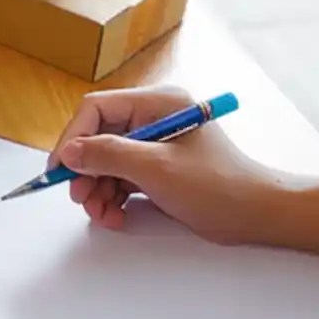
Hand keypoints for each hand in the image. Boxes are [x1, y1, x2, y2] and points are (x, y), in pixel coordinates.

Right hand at [48, 85, 280, 243]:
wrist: (257, 215)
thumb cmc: (217, 186)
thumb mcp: (157, 168)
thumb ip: (108, 155)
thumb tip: (69, 154)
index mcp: (157, 103)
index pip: (97, 109)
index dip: (73, 138)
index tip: (60, 169)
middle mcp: (153, 117)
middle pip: (97, 138)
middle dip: (85, 170)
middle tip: (80, 198)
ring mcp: (154, 143)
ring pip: (105, 161)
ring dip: (96, 189)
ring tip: (101, 214)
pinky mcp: (155, 167)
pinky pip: (119, 177)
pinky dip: (111, 197)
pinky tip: (115, 216)